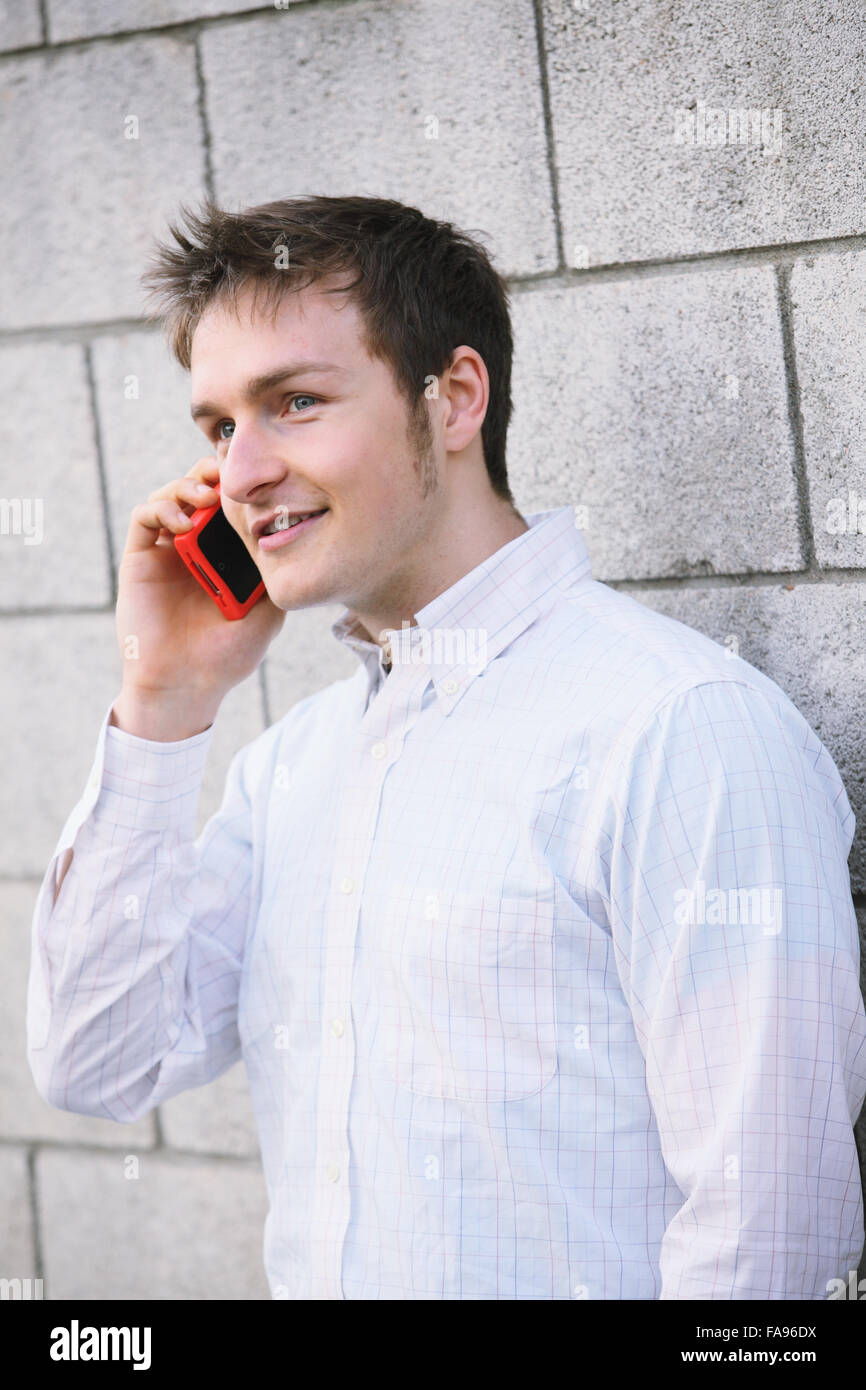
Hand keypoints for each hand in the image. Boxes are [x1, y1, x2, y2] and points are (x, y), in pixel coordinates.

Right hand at [112, 456, 283, 739]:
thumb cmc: (227, 655)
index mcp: (225, 555)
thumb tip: (293, 535)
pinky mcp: (139, 559)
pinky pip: (144, 518)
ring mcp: (166, 550)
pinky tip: (184, 523)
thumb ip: (276, 576)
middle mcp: (195, 547)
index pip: (230, 505)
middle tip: (229, 470)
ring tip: (207, 495)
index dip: (241, 485)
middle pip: (200, 489)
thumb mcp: (268, 613)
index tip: (260, 473)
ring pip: (171, 495)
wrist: (186, 685)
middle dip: (214, 472)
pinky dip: (162, 509)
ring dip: (187, 486)